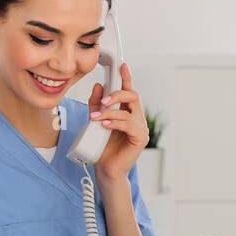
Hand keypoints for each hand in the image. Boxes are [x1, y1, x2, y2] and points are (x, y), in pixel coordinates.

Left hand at [88, 61, 149, 182]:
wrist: (105, 169)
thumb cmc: (102, 147)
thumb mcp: (95, 121)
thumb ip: (96, 105)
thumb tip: (97, 87)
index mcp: (127, 112)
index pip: (128, 91)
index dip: (126, 78)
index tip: (122, 66)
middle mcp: (136, 118)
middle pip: (132, 96)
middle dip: (117, 94)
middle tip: (103, 101)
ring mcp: (140, 128)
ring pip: (128, 111)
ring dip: (109, 112)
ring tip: (95, 117)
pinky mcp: (140, 138)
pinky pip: (129, 125)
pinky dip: (115, 123)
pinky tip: (104, 125)